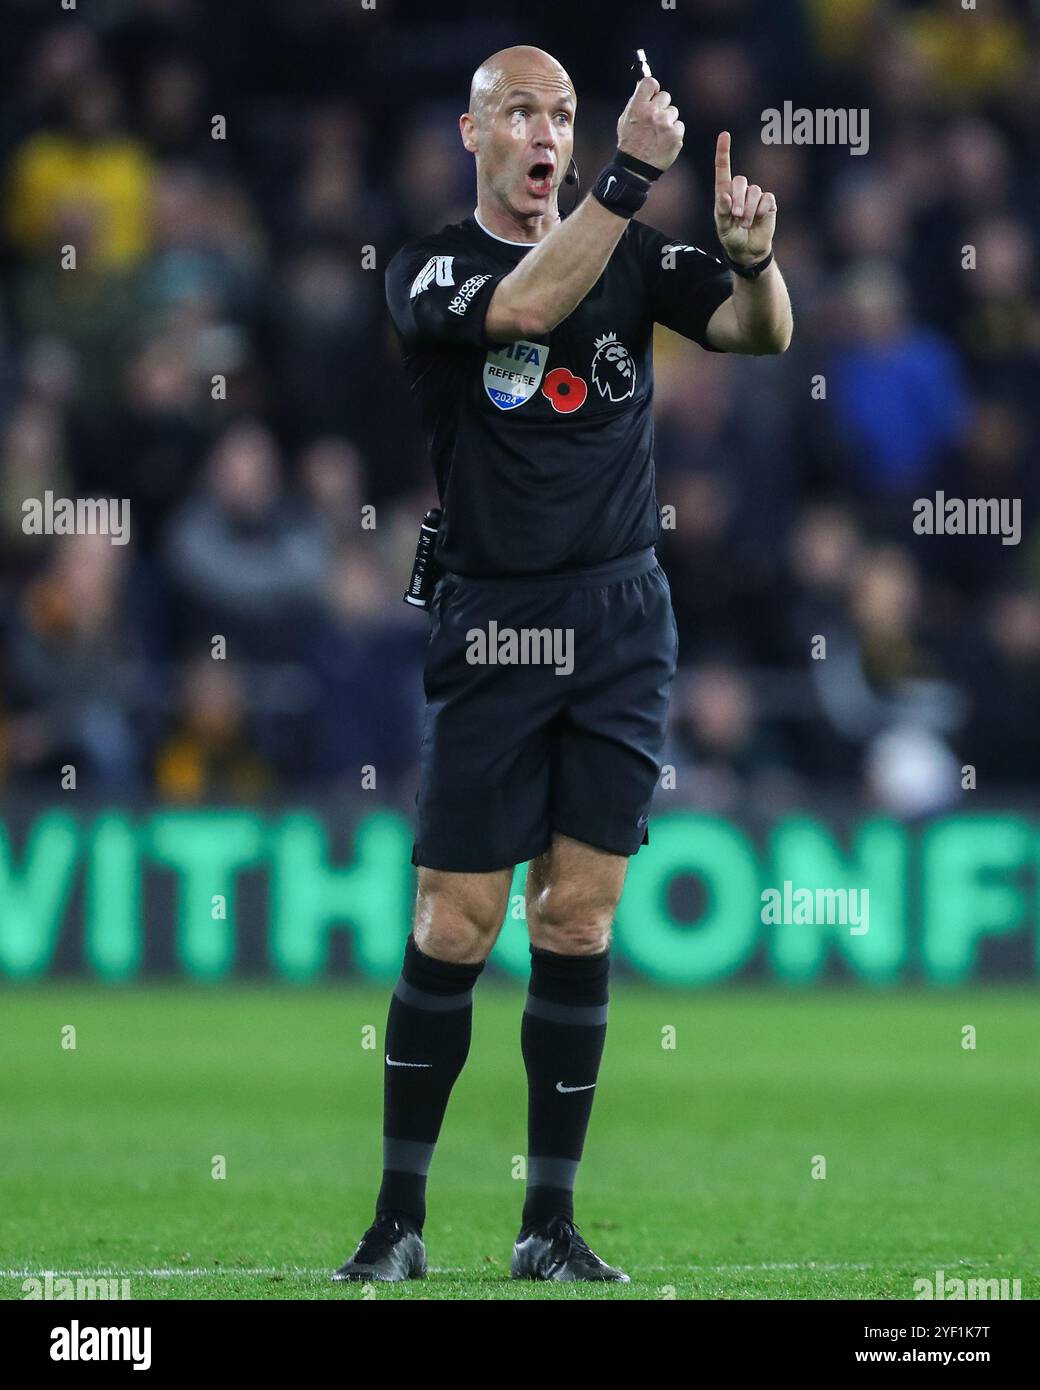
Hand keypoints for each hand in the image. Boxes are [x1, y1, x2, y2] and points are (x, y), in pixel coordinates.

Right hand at [617, 76, 683, 173]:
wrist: (635, 168)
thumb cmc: (630, 143)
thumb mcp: (625, 119)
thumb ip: (636, 102)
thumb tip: (647, 87)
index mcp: (638, 107)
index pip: (651, 82)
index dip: (653, 88)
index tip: (653, 95)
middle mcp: (652, 113)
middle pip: (665, 96)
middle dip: (661, 107)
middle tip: (654, 121)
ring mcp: (665, 124)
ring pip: (673, 112)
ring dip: (668, 120)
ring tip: (658, 134)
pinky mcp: (675, 135)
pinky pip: (679, 125)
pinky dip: (673, 133)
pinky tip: (664, 141)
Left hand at [714, 131, 776, 264]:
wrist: (748, 250)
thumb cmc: (732, 238)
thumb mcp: (723, 228)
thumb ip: (721, 212)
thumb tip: (724, 195)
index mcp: (725, 193)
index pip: (723, 169)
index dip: (724, 152)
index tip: (724, 135)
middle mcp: (740, 191)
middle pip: (740, 181)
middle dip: (738, 200)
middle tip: (738, 217)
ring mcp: (755, 195)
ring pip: (754, 191)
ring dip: (750, 210)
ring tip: (746, 224)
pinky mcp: (768, 201)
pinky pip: (767, 198)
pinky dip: (762, 211)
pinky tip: (759, 219)